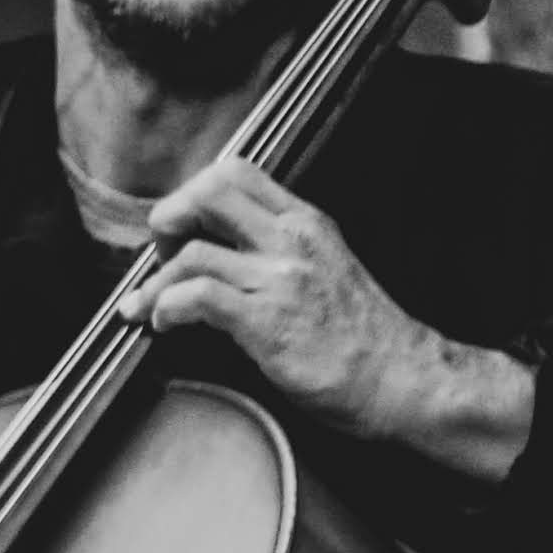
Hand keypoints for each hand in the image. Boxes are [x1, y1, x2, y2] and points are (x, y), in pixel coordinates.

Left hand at [139, 161, 533, 485]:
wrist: (403, 380)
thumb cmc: (367, 339)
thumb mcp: (329, 270)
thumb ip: (284, 254)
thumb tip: (228, 258)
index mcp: (307, 224)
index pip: (237, 173)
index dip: (195, 192)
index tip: (182, 223)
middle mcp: (292, 241)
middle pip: (210, 192)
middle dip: (170, 218)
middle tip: (160, 250)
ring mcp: (279, 279)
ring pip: (192, 252)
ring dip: (156, 280)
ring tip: (148, 305)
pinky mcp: (266, 321)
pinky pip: (196, 297)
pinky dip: (166, 307)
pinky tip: (165, 323)